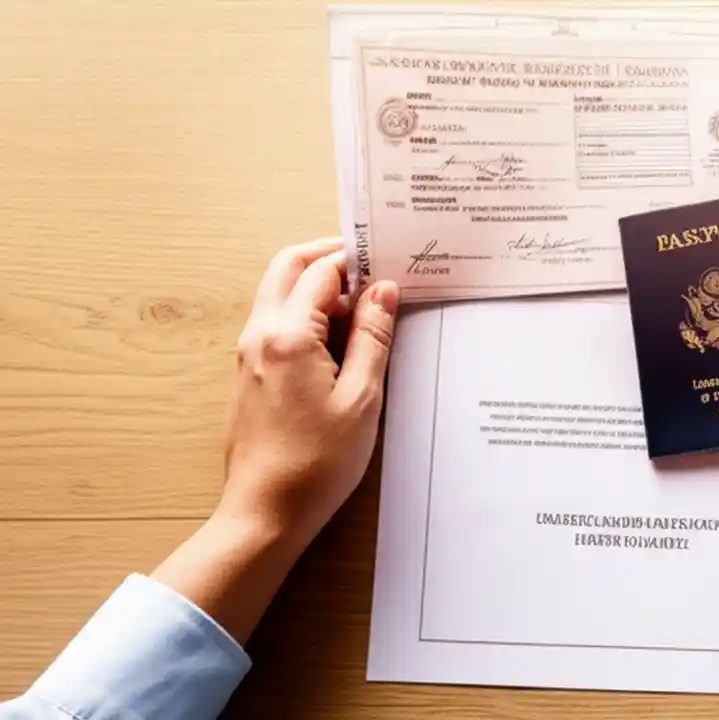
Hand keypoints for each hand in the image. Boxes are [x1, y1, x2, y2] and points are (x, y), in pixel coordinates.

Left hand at [152, 238, 399, 643]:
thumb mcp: (362, 397)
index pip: (322, 271)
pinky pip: (275, 322)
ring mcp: (248, 353)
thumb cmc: (316, 463)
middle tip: (371, 269)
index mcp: (287, 335)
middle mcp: (259, 334)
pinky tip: (339, 340)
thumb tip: (383, 290)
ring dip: (317, 287)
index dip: (357, 261)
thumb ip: (372, 337)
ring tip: (362, 309)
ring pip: (279, 292)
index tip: (389, 265)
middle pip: (288, 267)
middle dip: (329, 258)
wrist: (265, 512)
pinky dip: (305, 314)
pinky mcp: (249, 373)